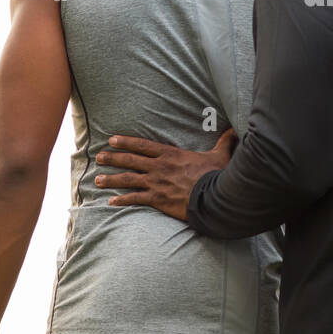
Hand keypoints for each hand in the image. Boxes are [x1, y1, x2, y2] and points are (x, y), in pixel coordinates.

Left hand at [94, 128, 236, 220]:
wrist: (215, 198)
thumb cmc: (217, 176)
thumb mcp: (220, 155)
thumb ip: (224, 142)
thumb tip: (234, 131)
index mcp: (171, 155)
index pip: (143, 145)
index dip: (126, 142)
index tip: (112, 140)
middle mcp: (159, 167)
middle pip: (130, 160)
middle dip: (112, 158)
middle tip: (98, 157)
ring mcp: (156, 184)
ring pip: (127, 180)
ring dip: (111, 180)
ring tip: (97, 181)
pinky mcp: (157, 200)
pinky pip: (135, 199)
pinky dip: (122, 200)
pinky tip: (111, 202)